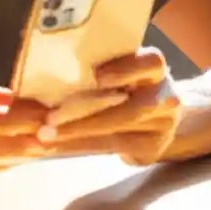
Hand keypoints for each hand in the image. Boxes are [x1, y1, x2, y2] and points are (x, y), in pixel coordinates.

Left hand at [40, 48, 182, 165]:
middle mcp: (165, 95)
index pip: (151, 62)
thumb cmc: (128, 86)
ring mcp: (161, 125)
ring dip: (78, 132)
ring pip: (117, 130)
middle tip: (51, 117)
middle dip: (88, 113)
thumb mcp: (123, 71)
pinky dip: (79, 146)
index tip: (97, 76)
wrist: (161, 118)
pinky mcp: (150, 147)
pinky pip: (111, 146)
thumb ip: (99, 68)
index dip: (126, 69)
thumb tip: (46, 69)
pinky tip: (55, 146)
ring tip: (46, 135)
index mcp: (155, 69)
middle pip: (133, 105)